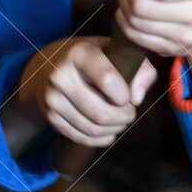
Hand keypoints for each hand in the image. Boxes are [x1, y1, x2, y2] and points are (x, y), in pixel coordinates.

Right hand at [20, 35, 158, 146]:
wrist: (51, 65)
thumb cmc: (94, 59)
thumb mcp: (117, 53)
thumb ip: (141, 69)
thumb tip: (137, 99)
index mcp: (79, 54)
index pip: (107, 79)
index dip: (124, 95)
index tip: (128, 96)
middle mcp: (60, 75)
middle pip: (100, 113)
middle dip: (123, 117)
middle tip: (129, 113)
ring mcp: (52, 97)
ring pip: (92, 128)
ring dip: (113, 129)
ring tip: (120, 121)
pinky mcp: (50, 116)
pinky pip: (81, 137)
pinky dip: (100, 138)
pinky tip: (108, 130)